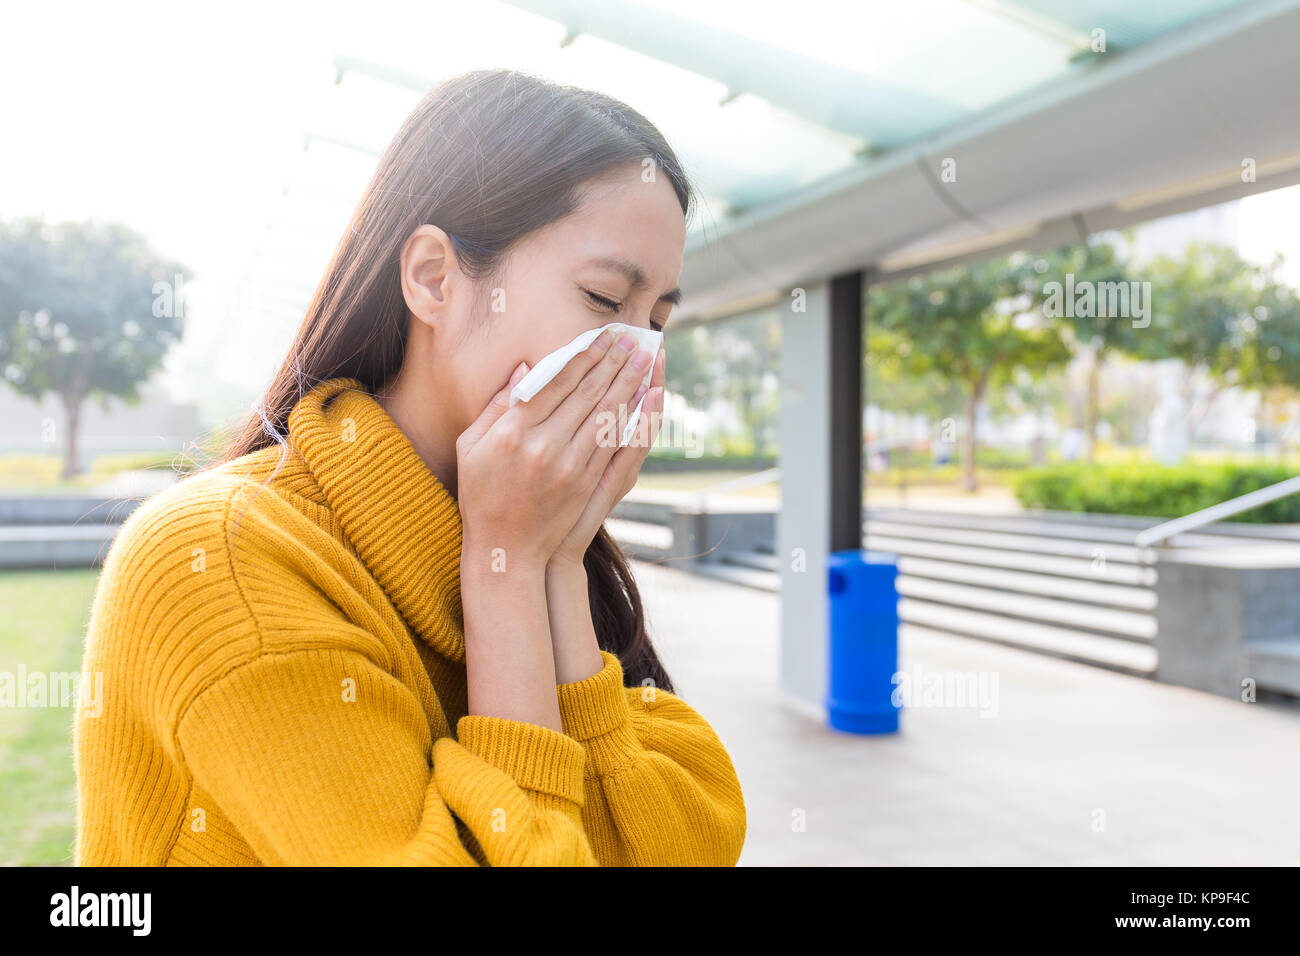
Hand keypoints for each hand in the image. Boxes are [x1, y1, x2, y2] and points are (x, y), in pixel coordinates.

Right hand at [455, 328, 654, 572]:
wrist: (505, 549)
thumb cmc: (481, 494)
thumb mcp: (470, 447)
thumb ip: (496, 407)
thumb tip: (525, 369)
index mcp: (512, 432)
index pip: (555, 382)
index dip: (582, 356)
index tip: (601, 337)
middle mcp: (543, 445)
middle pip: (586, 393)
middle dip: (613, 361)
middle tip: (632, 338)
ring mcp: (568, 465)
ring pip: (605, 413)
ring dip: (629, 382)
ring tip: (645, 358)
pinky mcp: (585, 482)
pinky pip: (613, 442)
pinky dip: (631, 416)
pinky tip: (644, 398)